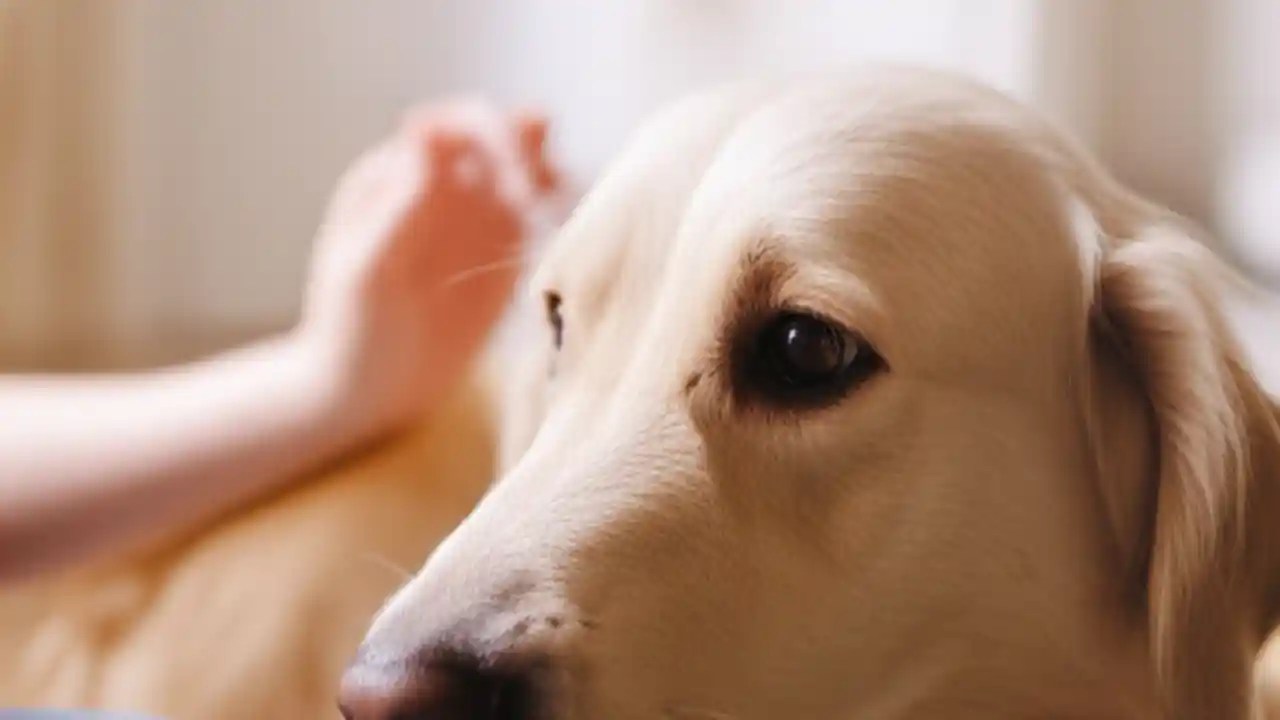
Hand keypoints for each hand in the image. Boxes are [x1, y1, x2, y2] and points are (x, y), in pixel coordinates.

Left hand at [299, 101, 561, 437]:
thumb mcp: (366, 270)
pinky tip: (566, 231)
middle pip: (498, 140)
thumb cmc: (352, 333)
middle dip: (528, 159)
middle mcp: (440, 186)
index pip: (455, 127)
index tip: (517, 185)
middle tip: (544, 201)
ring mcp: (473, 220)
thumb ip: (401, 202)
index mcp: (397, 176)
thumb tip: (429, 126)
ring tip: (562, 210)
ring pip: (524, 175)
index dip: (493, 139)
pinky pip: (536, 219)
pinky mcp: (501, 256)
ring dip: (549, 181)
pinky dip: (558, 217)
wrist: (370, 394)